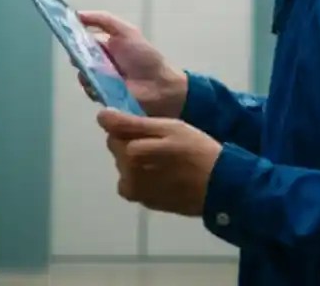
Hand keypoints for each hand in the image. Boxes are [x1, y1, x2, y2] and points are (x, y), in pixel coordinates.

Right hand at [76, 11, 188, 118]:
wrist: (160, 86)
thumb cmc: (145, 57)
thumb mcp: (126, 31)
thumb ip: (103, 20)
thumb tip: (77, 14)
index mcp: (107, 45)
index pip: (84, 40)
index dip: (75, 38)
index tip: (67, 36)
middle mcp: (102, 62)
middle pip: (80, 57)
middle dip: (77, 56)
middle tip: (80, 56)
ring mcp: (103, 79)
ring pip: (83, 74)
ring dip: (86, 72)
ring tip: (97, 71)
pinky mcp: (104, 95)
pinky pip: (90, 90)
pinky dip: (92, 86)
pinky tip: (101, 84)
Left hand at [97, 109, 221, 216]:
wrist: (218, 185)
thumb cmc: (195, 149)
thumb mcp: (167, 127)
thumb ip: (131, 123)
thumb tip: (101, 117)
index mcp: (130, 152)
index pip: (114, 132)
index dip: (131, 127)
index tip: (152, 129)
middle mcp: (126, 174)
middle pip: (118, 150)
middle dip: (132, 144)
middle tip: (161, 144)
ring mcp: (135, 191)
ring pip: (125, 167)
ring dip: (137, 161)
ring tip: (165, 161)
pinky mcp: (144, 203)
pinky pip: (134, 184)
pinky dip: (142, 178)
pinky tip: (162, 176)